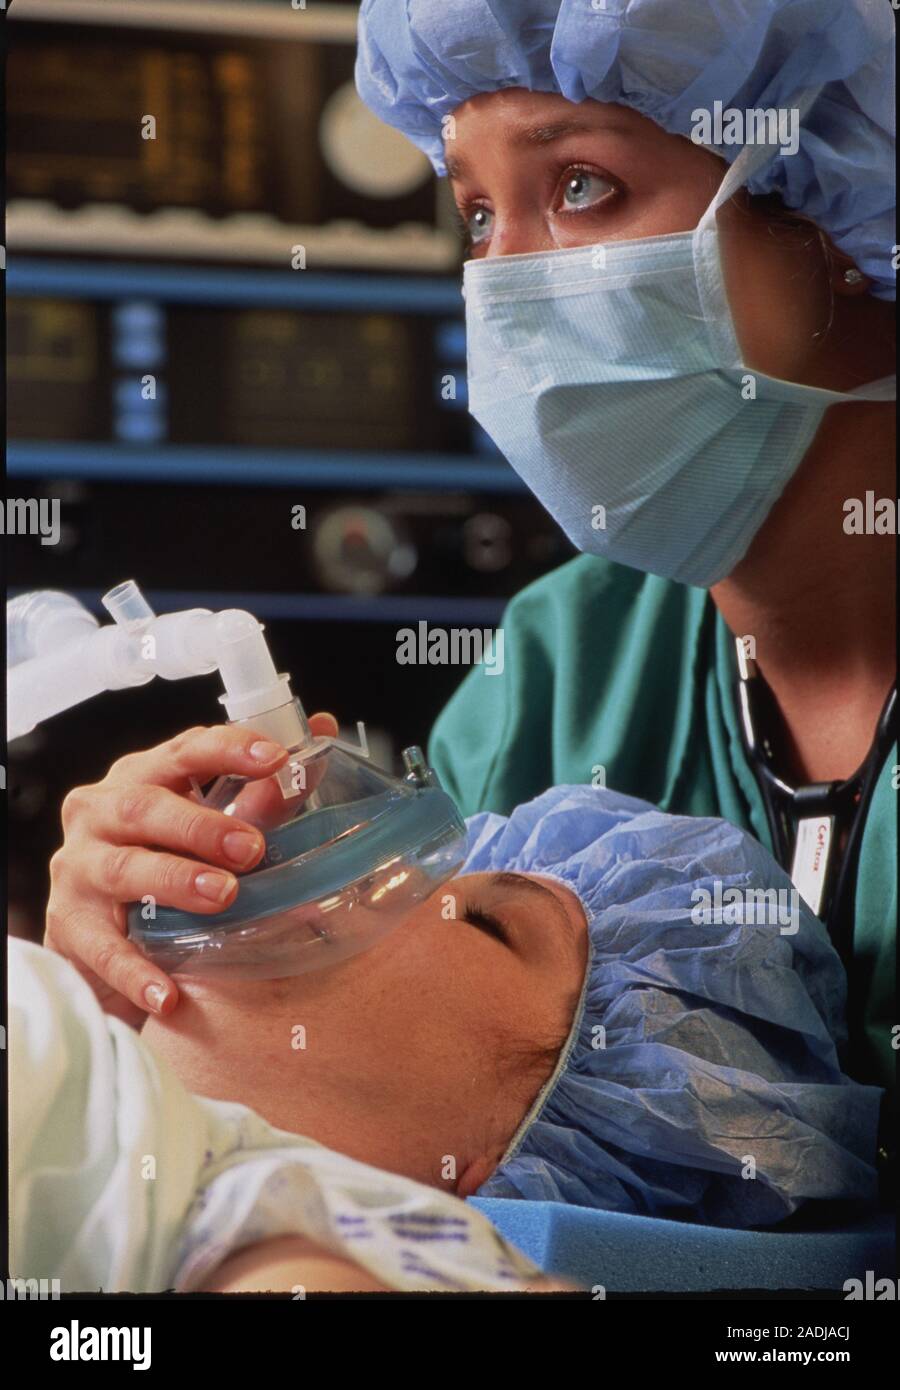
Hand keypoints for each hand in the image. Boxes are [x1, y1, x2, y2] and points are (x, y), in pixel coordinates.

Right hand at [44, 713, 338, 1026]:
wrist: (102, 940)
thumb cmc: (164, 865)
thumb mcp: (209, 827)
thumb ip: (263, 794)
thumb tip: (321, 742)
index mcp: (139, 777)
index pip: (183, 750)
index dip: (228, 749)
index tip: (275, 757)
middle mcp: (100, 814)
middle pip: (145, 806)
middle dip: (201, 825)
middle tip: (252, 848)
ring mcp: (79, 869)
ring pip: (124, 868)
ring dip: (176, 881)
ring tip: (223, 897)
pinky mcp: (70, 926)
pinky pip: (103, 949)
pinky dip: (136, 971)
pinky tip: (169, 991)